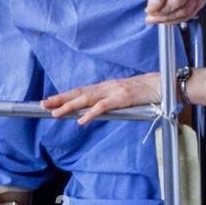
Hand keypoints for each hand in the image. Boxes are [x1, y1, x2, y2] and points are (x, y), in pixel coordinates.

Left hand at [42, 73, 158, 125]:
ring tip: (55, 113)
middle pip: (78, 92)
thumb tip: (95, 111)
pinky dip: (91, 113)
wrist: (163, 84)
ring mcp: (113, 91)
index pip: (80, 90)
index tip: (49, 100)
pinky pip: (103, 107)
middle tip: (42, 105)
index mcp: (105, 87)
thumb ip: (109, 102)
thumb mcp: (123, 97)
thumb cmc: (144, 92)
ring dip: (70, 106)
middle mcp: (106, 87)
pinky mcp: (122, 99)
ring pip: (86, 99)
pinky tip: (81, 121)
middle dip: (60, 99)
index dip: (64, 95)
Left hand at [122, 0, 205, 24]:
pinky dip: (176, 19)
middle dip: (161, 11)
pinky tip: (166, 19)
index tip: (148, 8)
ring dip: (167, 18)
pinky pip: (190, 14)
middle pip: (176, 1)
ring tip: (155, 19)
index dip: (156, 0)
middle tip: (149, 13)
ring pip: (184, 11)